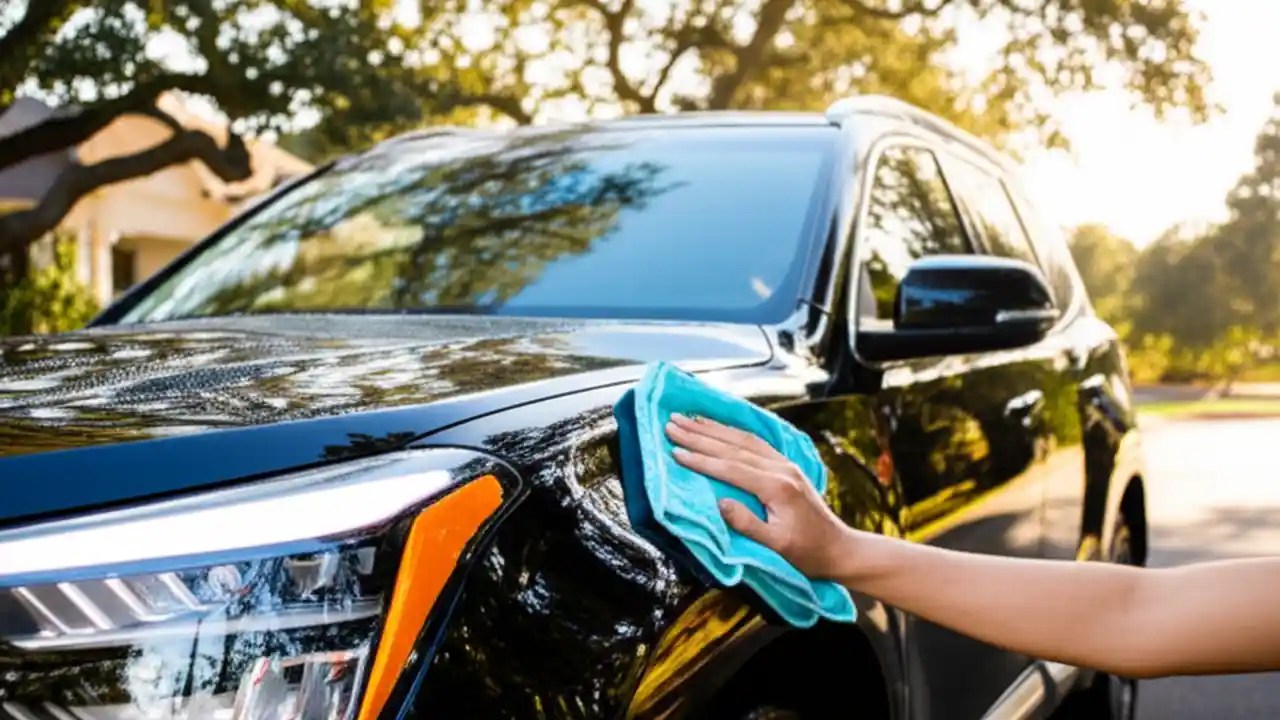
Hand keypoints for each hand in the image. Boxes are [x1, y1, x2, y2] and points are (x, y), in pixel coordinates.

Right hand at [664, 413, 853, 579]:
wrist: (839, 548)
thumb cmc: (808, 553)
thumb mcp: (777, 545)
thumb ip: (747, 524)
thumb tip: (719, 504)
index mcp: (777, 487)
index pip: (731, 468)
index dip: (701, 459)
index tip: (675, 450)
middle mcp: (781, 469)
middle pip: (734, 446)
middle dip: (700, 434)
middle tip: (672, 423)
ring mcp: (785, 465)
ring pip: (744, 440)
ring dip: (714, 428)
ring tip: (688, 419)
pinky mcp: (787, 466)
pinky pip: (756, 443)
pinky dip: (733, 432)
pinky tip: (719, 427)